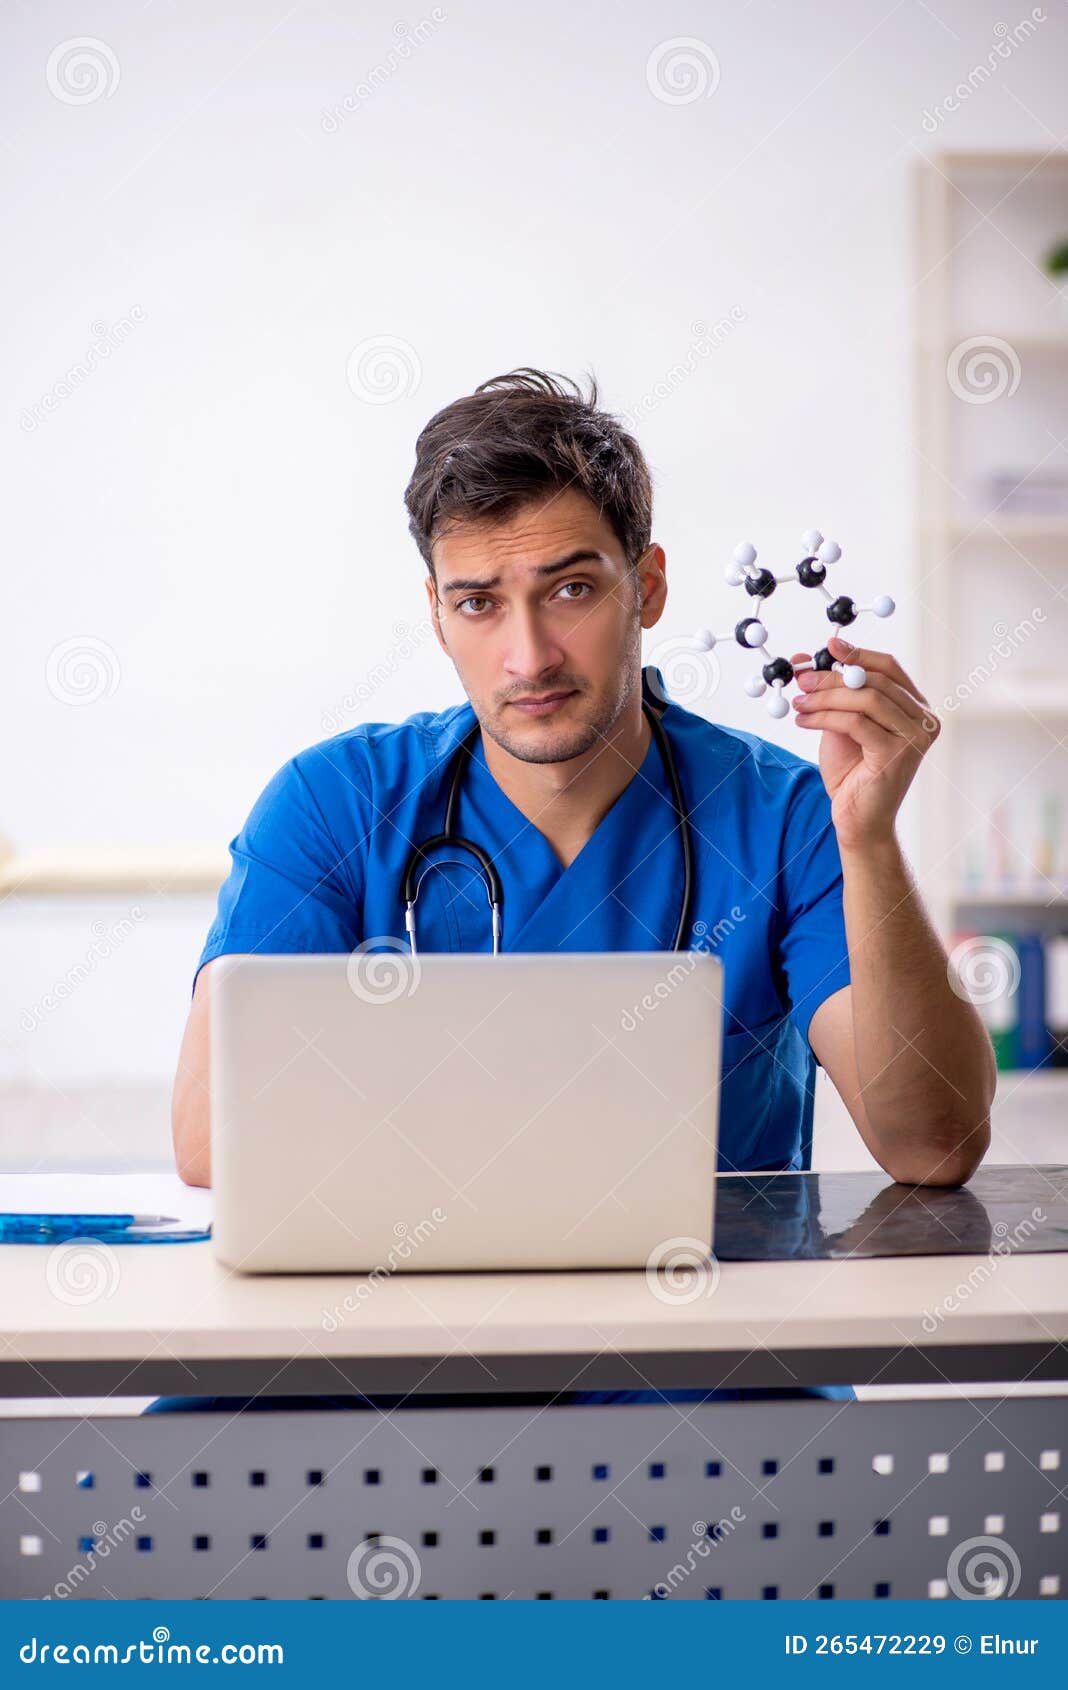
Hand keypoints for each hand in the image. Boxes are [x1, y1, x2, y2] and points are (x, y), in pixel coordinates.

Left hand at [790, 636, 939, 851]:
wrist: (858, 821)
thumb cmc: (852, 774)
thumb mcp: (841, 724)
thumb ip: (834, 694)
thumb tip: (807, 661)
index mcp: (915, 708)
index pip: (890, 668)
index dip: (858, 654)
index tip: (828, 645)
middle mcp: (923, 720)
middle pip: (875, 681)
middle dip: (833, 676)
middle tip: (802, 679)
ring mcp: (914, 738)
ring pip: (865, 700)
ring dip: (825, 697)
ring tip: (798, 704)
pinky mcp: (896, 754)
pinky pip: (856, 723)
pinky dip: (825, 718)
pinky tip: (803, 721)